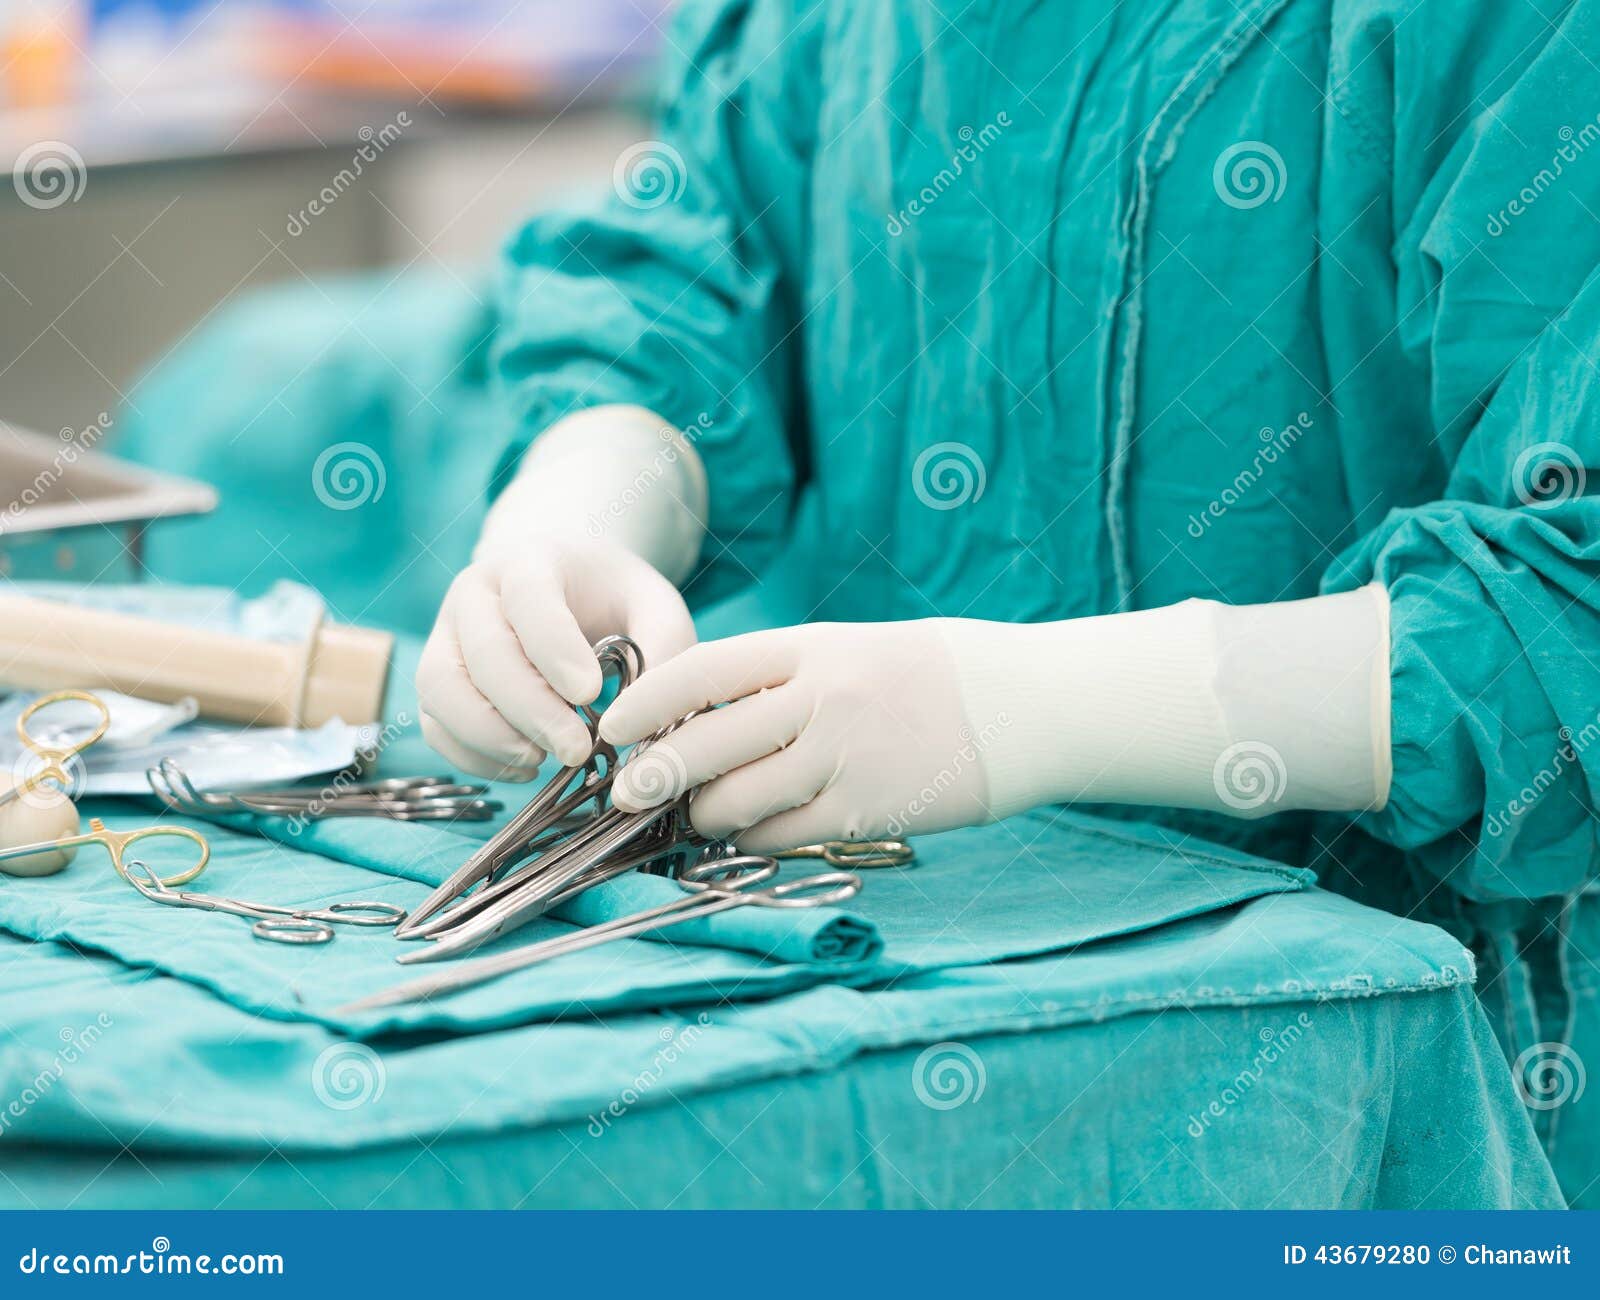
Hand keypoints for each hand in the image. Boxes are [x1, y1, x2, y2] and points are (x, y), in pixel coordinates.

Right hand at [417, 536, 695, 779]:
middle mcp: (475, 592)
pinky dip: (472, 756)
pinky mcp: (439, 679)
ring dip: (490, 737)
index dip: (553, 649)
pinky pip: (435, 723)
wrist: (570, 588)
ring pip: (441, 690)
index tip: (589, 695)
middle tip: (577, 749)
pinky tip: (524, 768)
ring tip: (543, 761)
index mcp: (530, 560)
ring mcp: (448, 635)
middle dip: (530, 710)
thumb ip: (663, 648)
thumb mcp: (655, 607)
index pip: (529, 597)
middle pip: (483, 652)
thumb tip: (639, 717)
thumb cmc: (614, 599)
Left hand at [598, 621, 994, 850]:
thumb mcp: (854, 648)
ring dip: (703, 815)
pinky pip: (777, 835)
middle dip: (651, 776)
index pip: (703, 671)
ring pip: (733, 800)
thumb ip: (782, 676)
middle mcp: (821, 698)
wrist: (1027, 707)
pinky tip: (753, 831)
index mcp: (813, 646)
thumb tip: (697, 715)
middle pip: (704, 744)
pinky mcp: (864, 811)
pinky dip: (752, 839)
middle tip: (626, 794)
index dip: (645, 703)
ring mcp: (843, 757)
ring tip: (702, 814)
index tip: (615, 727)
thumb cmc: (933, 675)